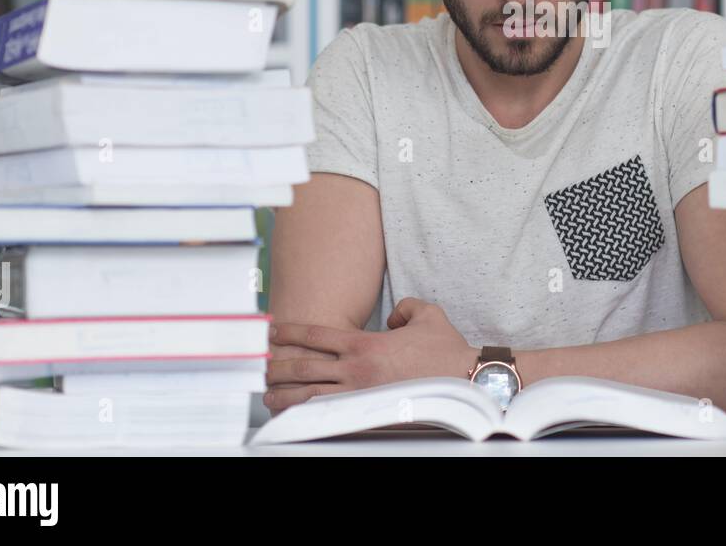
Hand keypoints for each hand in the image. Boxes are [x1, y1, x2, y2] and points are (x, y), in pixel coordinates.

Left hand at [264, 298, 477, 413]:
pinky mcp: (369, 415)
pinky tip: (296, 418)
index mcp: (365, 343)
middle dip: (277, 367)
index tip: (272, 332)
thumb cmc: (446, 349)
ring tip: (269, 396)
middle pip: (304, 368)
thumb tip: (393, 316)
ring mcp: (360, 395)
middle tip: (261, 367)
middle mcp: (356, 370)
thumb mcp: (426, 314)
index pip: (316, 336)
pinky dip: (308, 416)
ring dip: (285, 396)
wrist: (464, 379)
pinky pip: (330, 416)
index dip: (289, 332)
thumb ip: (404, 307)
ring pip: (311, 397)